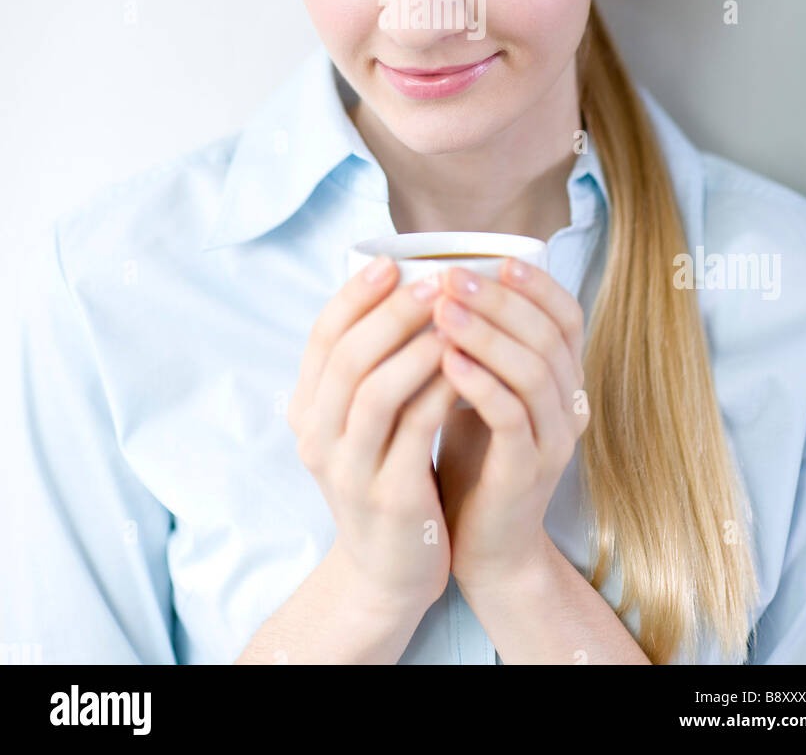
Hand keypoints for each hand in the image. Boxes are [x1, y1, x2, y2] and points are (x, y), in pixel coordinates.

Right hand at [286, 257, 459, 617]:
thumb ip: (371, 368)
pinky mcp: (388, 497)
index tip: (390, 262)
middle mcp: (317, 438)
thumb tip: (402, 287)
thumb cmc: (387, 477)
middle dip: (391, 313)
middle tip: (433, 281)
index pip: (322, 338)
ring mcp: (349, 471)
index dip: (353, 296)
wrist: (388, 573)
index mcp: (307, 411)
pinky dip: (440, 391)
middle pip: (347, 358)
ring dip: (416, 348)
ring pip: (375, 392)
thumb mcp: (363, 423)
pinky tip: (468, 368)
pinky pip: (414, 430)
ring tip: (453, 318)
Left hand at [432, 257, 588, 595]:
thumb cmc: (473, 457)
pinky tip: (447, 361)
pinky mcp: (528, 471)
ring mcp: (554, 440)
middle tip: (451, 277)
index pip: (566, 317)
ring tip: (441, 309)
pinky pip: (512, 417)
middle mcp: (570, 405)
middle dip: (498, 300)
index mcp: (563, 380)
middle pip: (547, 336)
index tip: (495, 258)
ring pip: (534, 371)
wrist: (482, 545)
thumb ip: (476, 344)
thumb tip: (438, 277)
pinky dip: (480, 383)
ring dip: (487, 334)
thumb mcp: (478, 390)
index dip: (536, 285)